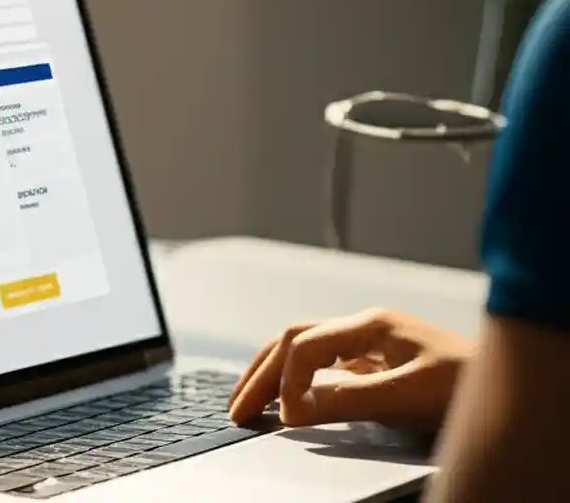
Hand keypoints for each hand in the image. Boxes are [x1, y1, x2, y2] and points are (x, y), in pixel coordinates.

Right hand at [227, 308, 475, 430]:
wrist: (506, 382)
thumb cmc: (468, 385)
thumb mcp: (409, 394)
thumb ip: (350, 398)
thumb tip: (297, 409)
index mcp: (371, 324)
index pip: (304, 344)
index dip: (287, 381)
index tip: (286, 417)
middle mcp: (364, 327)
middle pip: (291, 339)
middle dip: (260, 374)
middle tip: (236, 410)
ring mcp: (368, 343)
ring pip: (301, 349)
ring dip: (270, 374)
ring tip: (247, 403)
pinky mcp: (374, 363)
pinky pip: (320, 365)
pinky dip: (294, 381)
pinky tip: (287, 400)